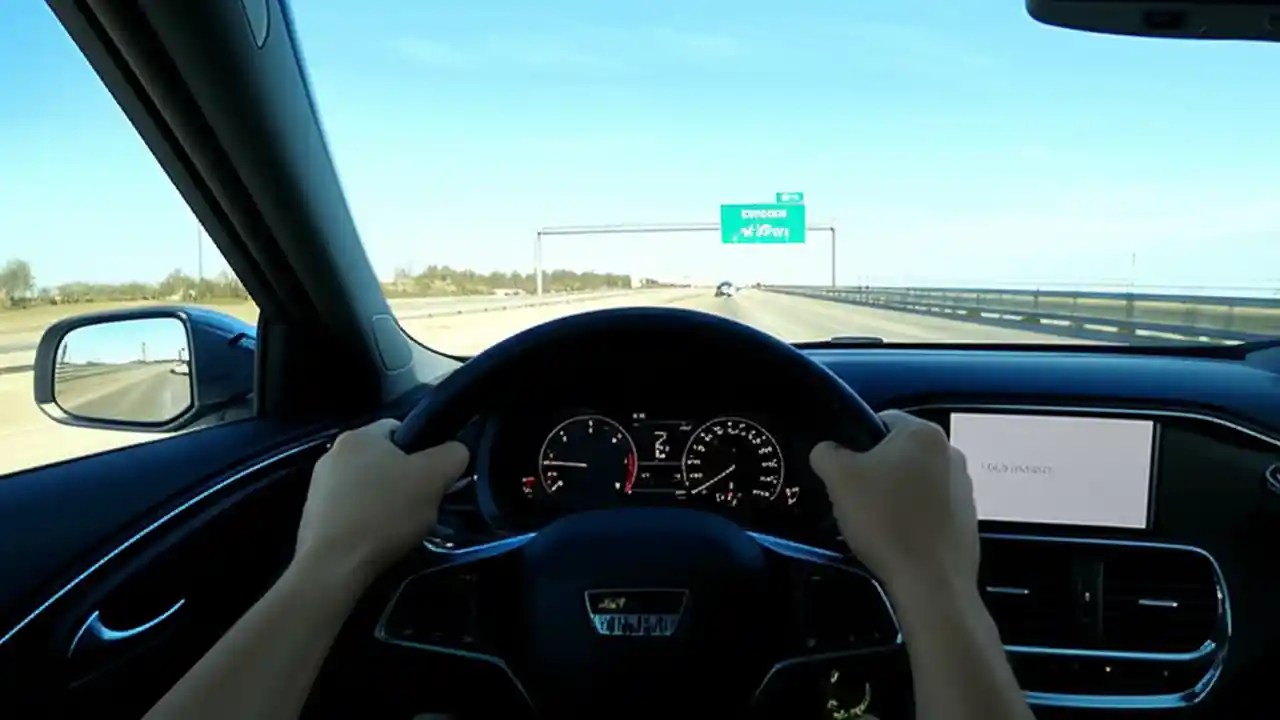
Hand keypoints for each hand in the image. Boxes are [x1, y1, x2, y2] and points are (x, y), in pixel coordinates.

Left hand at [294, 419, 468, 586]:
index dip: (424, 452)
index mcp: (357, 436)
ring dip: (386, 503)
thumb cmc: (384, 514)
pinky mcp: (313, 516)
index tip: (433, 480)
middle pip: (385, 461)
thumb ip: (452, 456)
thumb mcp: (433, 478)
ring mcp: (318, 486)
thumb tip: (455, 452)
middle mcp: (331, 454)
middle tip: (422, 506)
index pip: (401, 430)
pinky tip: (377, 540)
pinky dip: (367, 521)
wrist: (334, 565)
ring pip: (369, 488)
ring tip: (400, 528)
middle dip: (406, 481)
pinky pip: (352, 510)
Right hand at [810, 410, 978, 595]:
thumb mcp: (838, 478)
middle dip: (877, 473)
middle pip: (899, 454)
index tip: (845, 475)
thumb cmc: (884, 520)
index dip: (856, 446)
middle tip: (856, 501)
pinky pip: (932, 509)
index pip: (880, 422)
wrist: (930, 582)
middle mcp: (952, 452)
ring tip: (878, 526)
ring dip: (896, 496)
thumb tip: (828, 451)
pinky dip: (915, 519)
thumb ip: (826, 453)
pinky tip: (900, 541)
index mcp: (923, 433)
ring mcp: (965, 487)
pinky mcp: (969, 519)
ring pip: (915, 483)